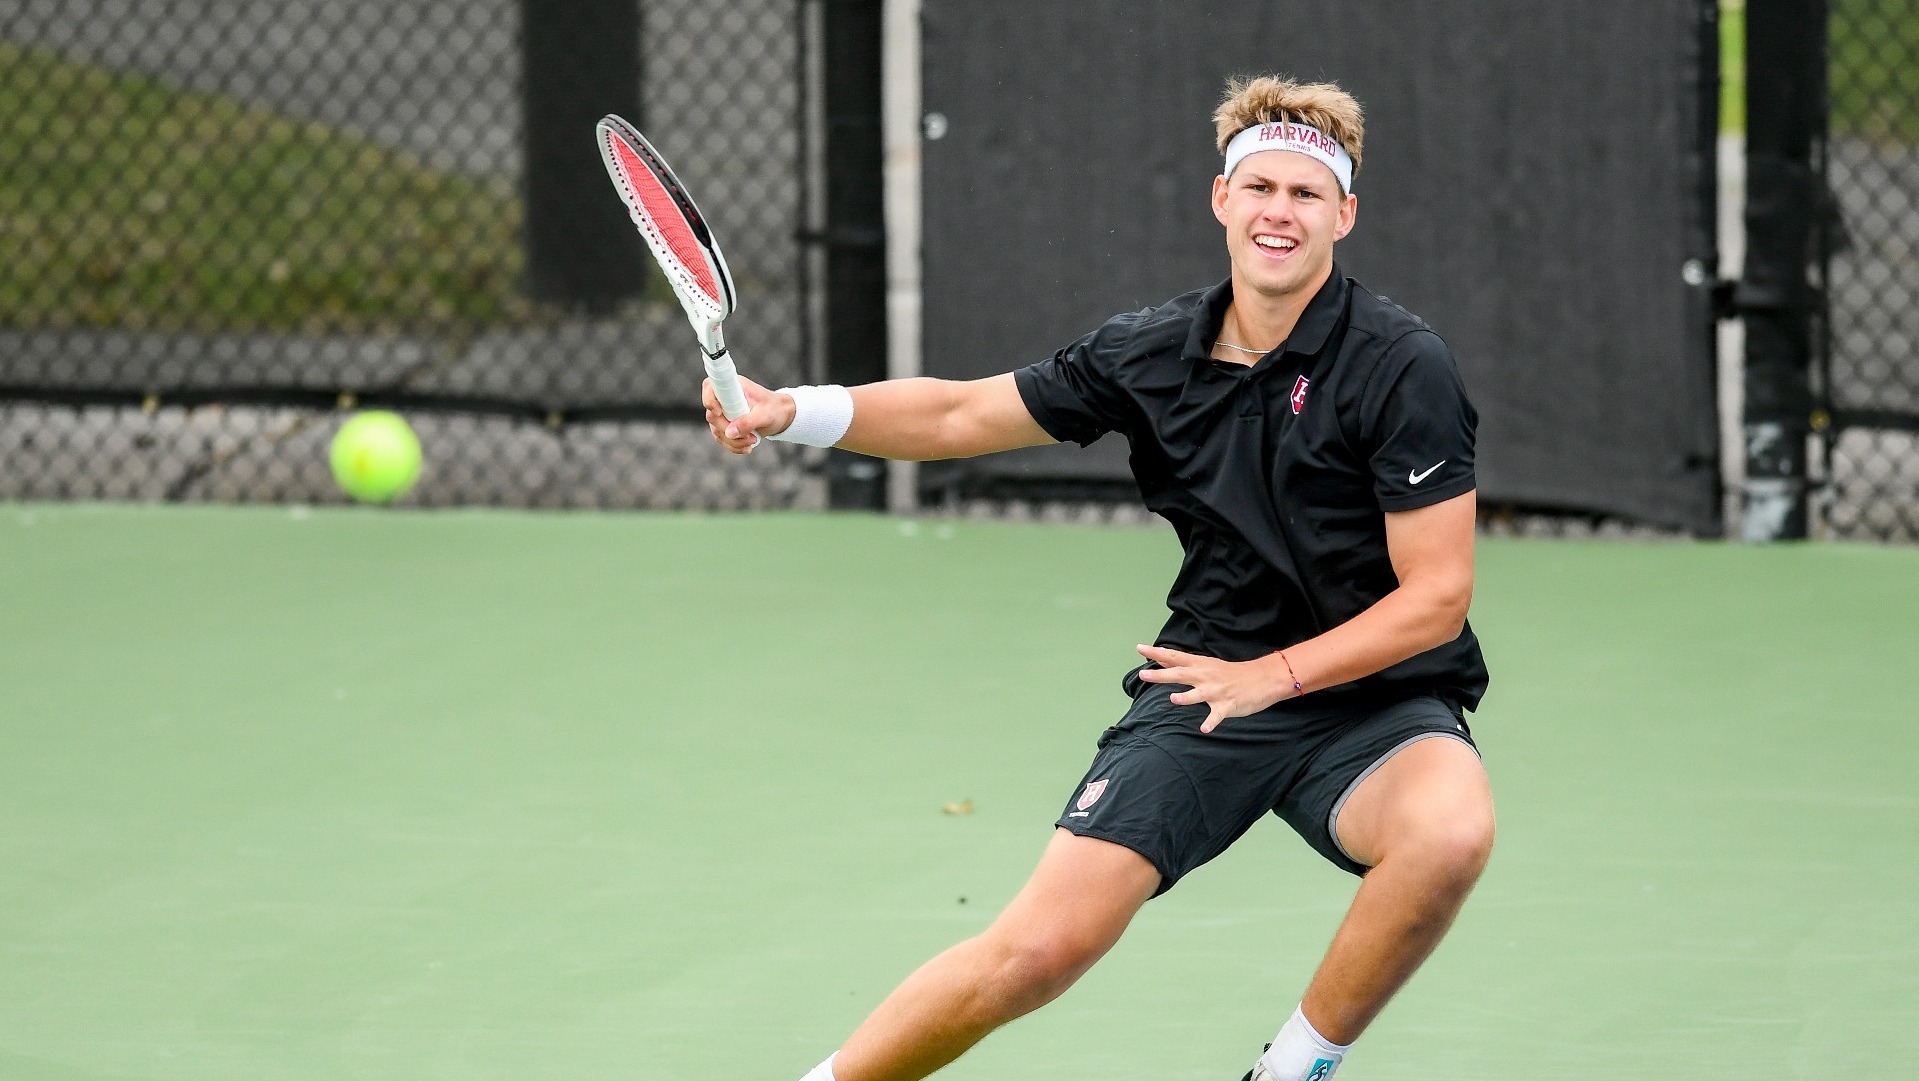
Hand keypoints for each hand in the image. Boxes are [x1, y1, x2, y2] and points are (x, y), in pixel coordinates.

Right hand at [703, 375, 793, 453]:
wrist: (780, 416)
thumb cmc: (774, 409)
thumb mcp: (765, 414)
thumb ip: (748, 422)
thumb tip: (729, 433)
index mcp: (733, 386)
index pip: (710, 387)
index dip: (709, 400)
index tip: (719, 412)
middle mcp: (724, 398)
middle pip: (712, 416)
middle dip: (729, 431)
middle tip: (750, 437)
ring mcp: (723, 413)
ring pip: (717, 431)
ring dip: (734, 441)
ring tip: (753, 441)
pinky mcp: (725, 426)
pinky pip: (722, 439)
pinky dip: (734, 446)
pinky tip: (748, 447)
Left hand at [1134, 644, 1292, 732]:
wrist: (1263, 678)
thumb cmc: (1232, 673)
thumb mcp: (1207, 665)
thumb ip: (1185, 665)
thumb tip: (1161, 661)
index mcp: (1200, 665)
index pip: (1174, 657)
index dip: (1156, 653)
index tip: (1139, 648)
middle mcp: (1206, 676)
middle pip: (1180, 674)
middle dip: (1161, 675)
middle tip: (1143, 674)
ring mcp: (1216, 691)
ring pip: (1198, 694)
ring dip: (1186, 697)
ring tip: (1173, 699)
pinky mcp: (1227, 705)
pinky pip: (1217, 715)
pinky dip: (1211, 722)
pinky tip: (1204, 729)